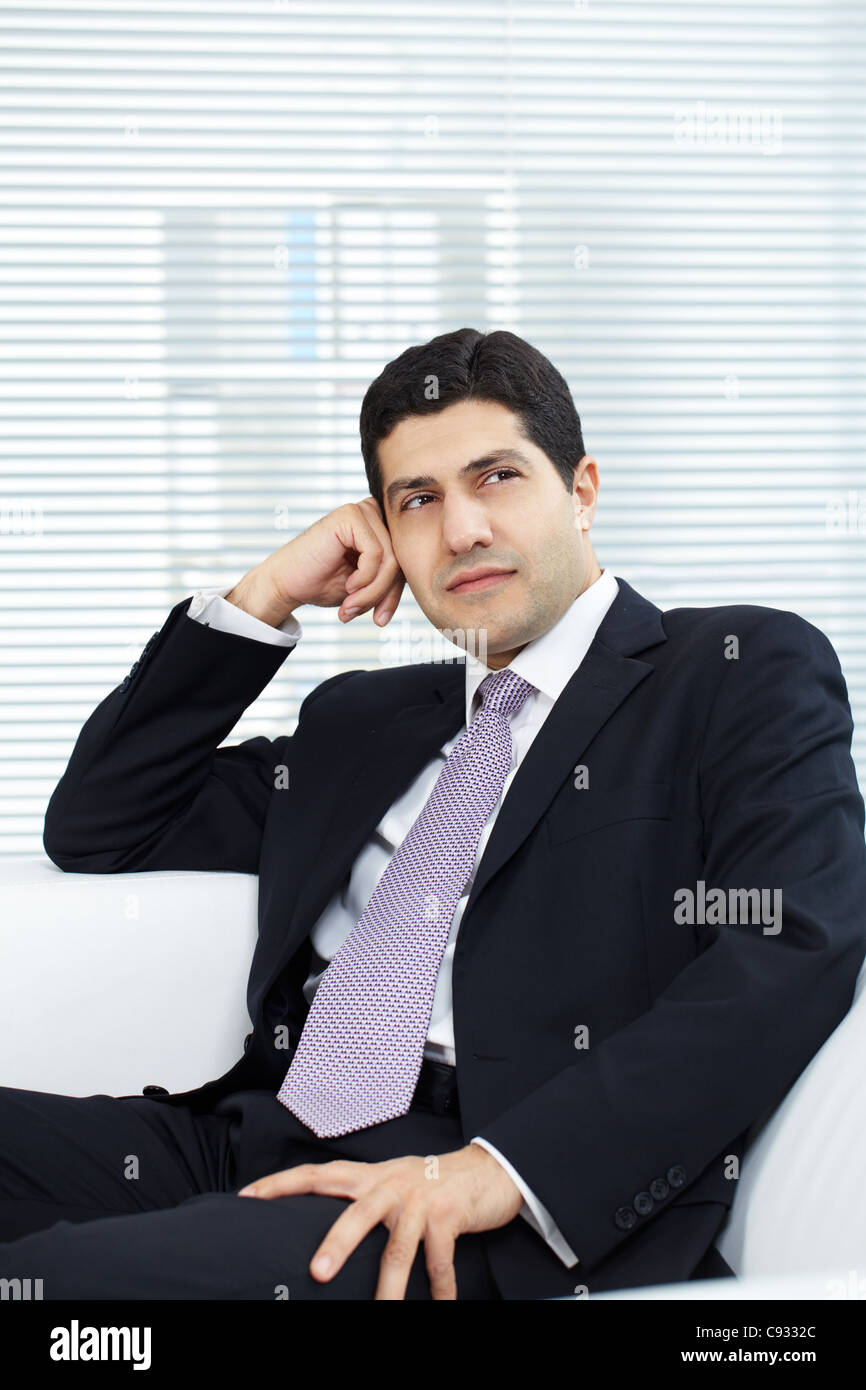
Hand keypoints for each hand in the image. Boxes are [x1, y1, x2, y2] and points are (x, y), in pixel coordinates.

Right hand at [226, 496, 405, 627]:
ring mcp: (361, 511)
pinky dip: (365, 580)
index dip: (396, 593)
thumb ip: (392, 578)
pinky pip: (376, 554)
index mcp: (379, 526)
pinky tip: (347, 588)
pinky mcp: (349, 516)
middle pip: (401, 559)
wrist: (285, 585)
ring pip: (391, 559)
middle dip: (386, 595)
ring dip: (373, 592)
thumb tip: (424, 580)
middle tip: (371, 618)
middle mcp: (372, 513)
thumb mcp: (367, 585)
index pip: (405, 560)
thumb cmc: (323, 584)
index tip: (381, 619)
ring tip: (352, 608)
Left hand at [237, 1143, 522, 1299]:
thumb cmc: (434, 1182)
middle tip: (317, 1272)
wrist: (489, 1169)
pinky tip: (440, 1305)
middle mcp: (391, 1184)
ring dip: (389, 1286)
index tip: (249, 1196)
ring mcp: (420, 1201)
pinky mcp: (448, 1216)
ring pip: (398, 1247)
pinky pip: (439, 1260)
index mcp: (370, 1176)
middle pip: (355, 1212)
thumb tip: (327, 1228)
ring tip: (382, 1313)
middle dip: (336, 1243)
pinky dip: (440, 1289)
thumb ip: (364, 1198)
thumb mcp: (394, 1181)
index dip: (282, 1183)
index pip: (317, 1174)